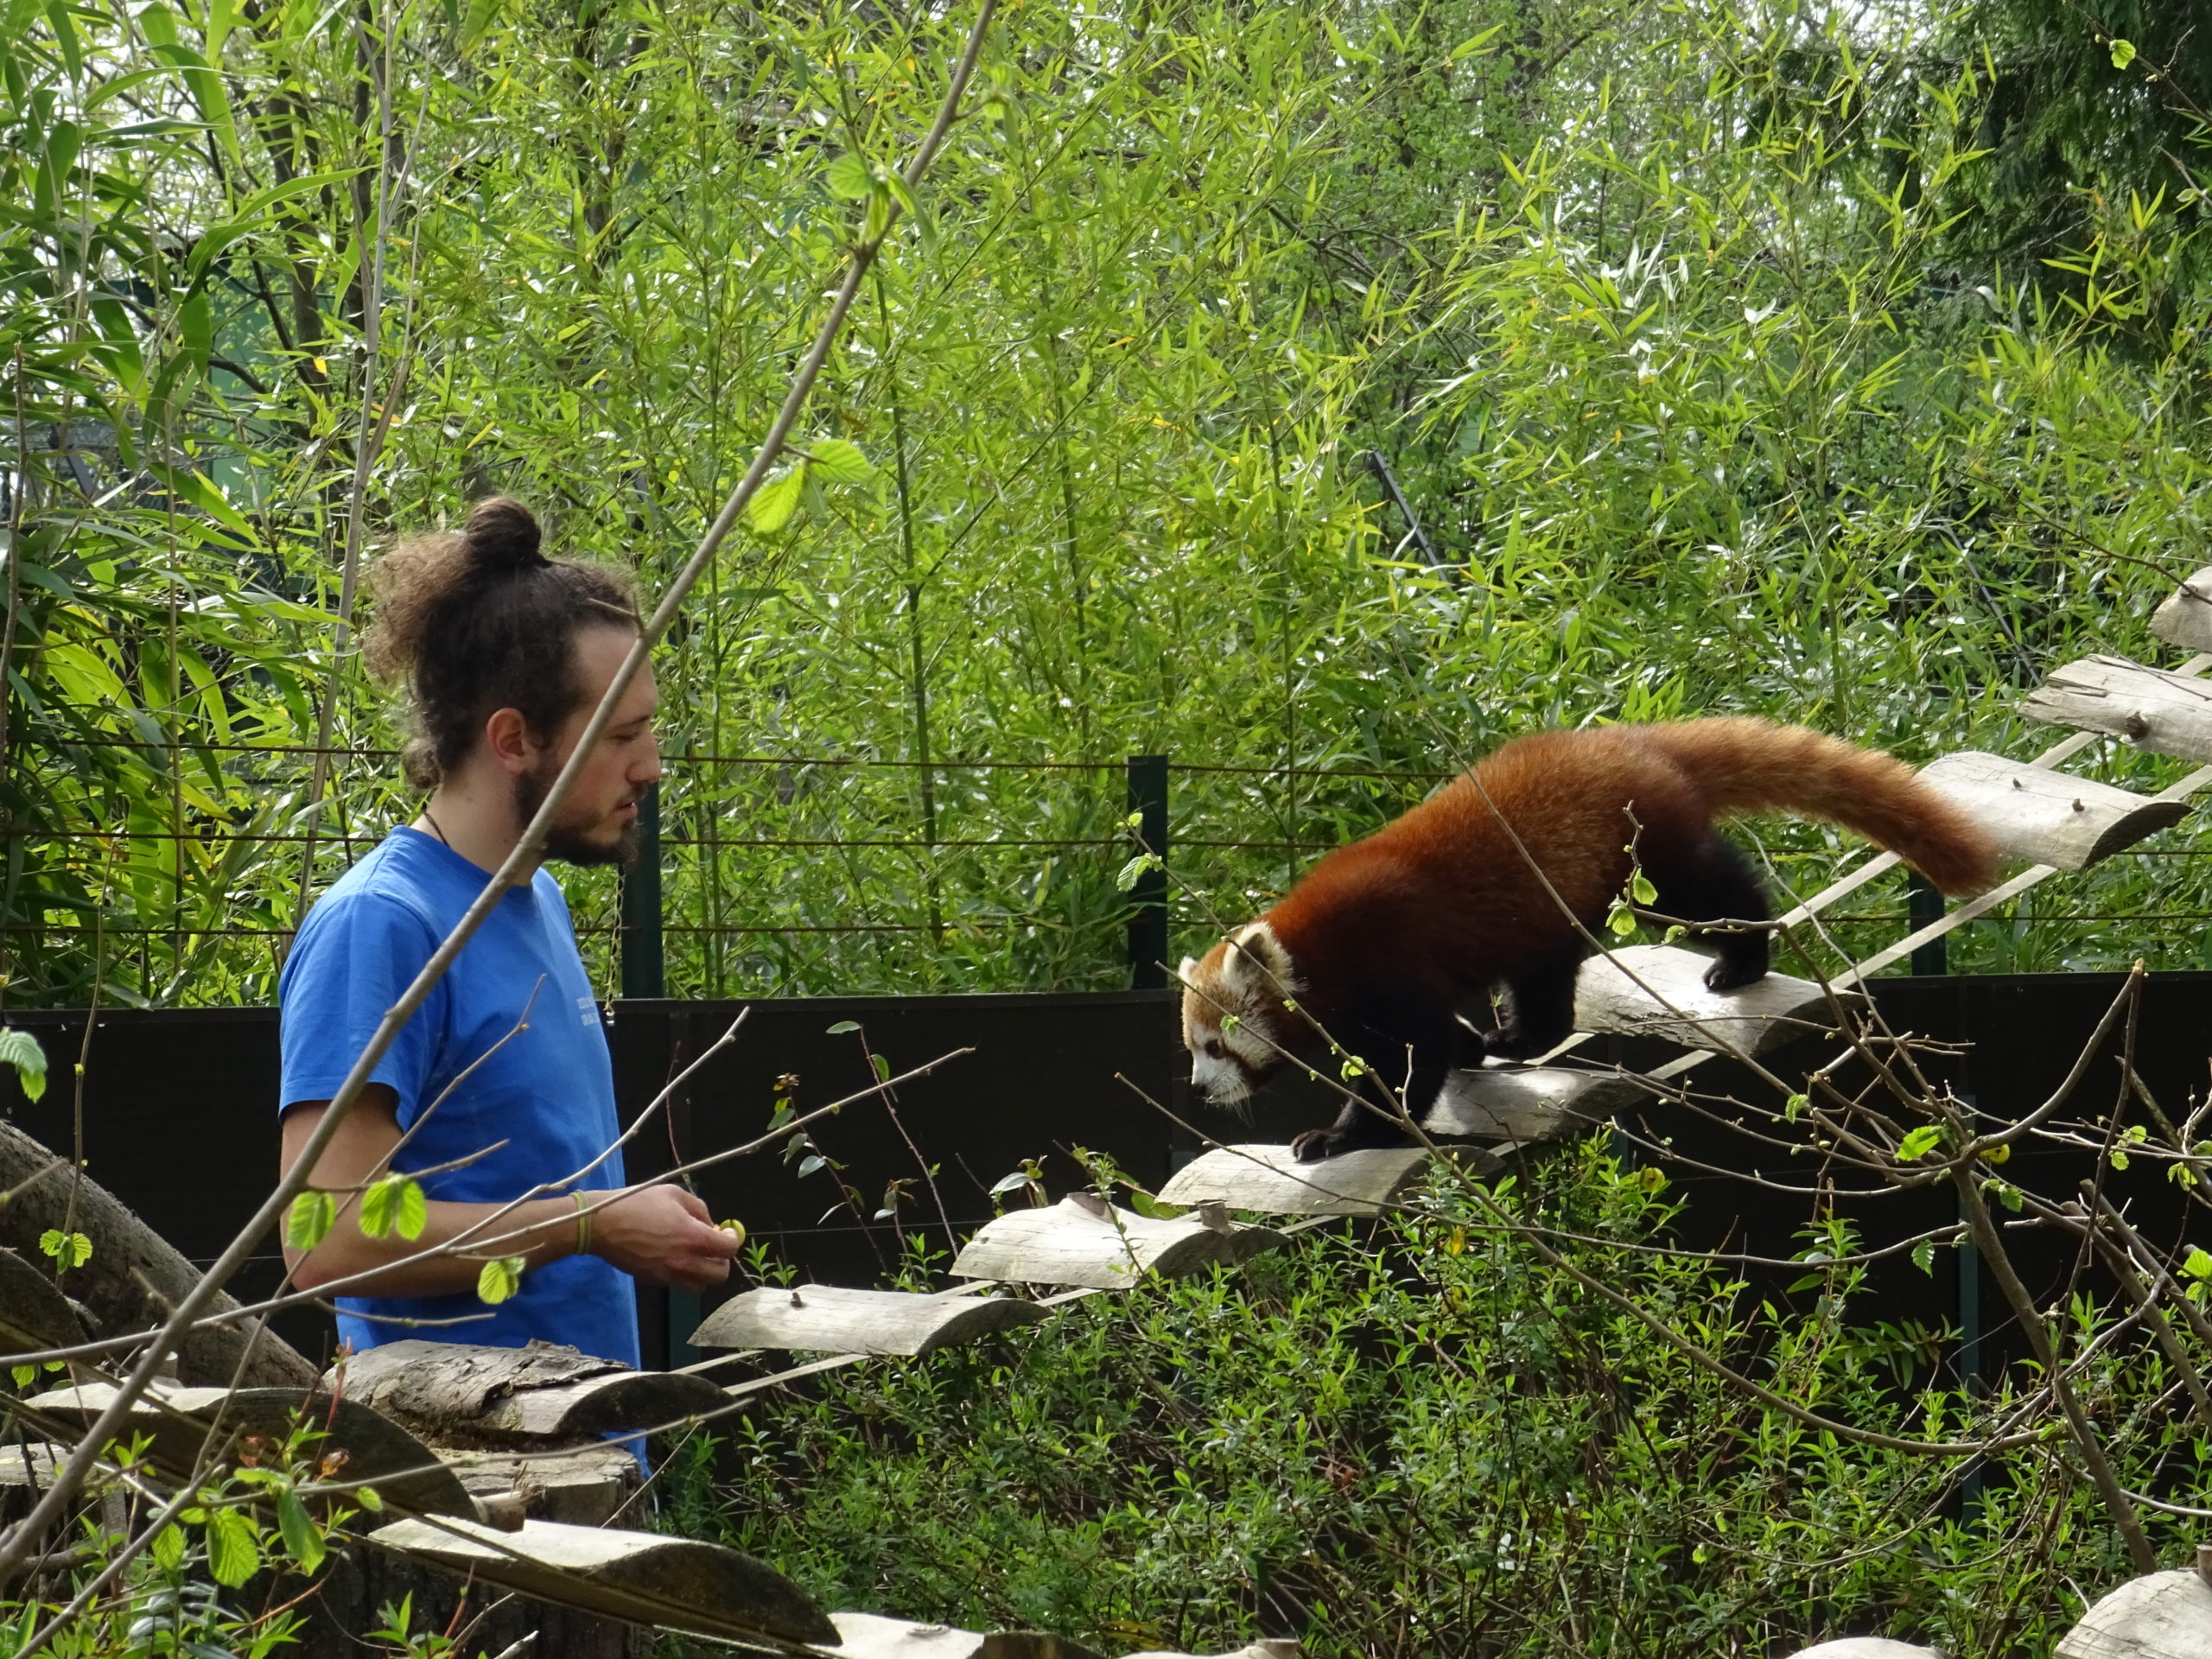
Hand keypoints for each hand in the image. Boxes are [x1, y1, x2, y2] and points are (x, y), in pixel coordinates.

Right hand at [584, 1183, 740, 1290]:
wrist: (603, 1224)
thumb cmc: (638, 1203)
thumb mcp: (674, 1194)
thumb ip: (699, 1209)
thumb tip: (710, 1224)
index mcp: (694, 1237)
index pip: (729, 1249)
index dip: (732, 1240)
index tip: (727, 1232)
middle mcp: (685, 1261)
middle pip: (719, 1275)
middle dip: (722, 1261)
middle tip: (714, 1247)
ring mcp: (669, 1275)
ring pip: (700, 1286)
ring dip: (704, 1272)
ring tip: (696, 1256)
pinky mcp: (654, 1280)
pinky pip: (679, 1284)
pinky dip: (684, 1274)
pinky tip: (675, 1257)